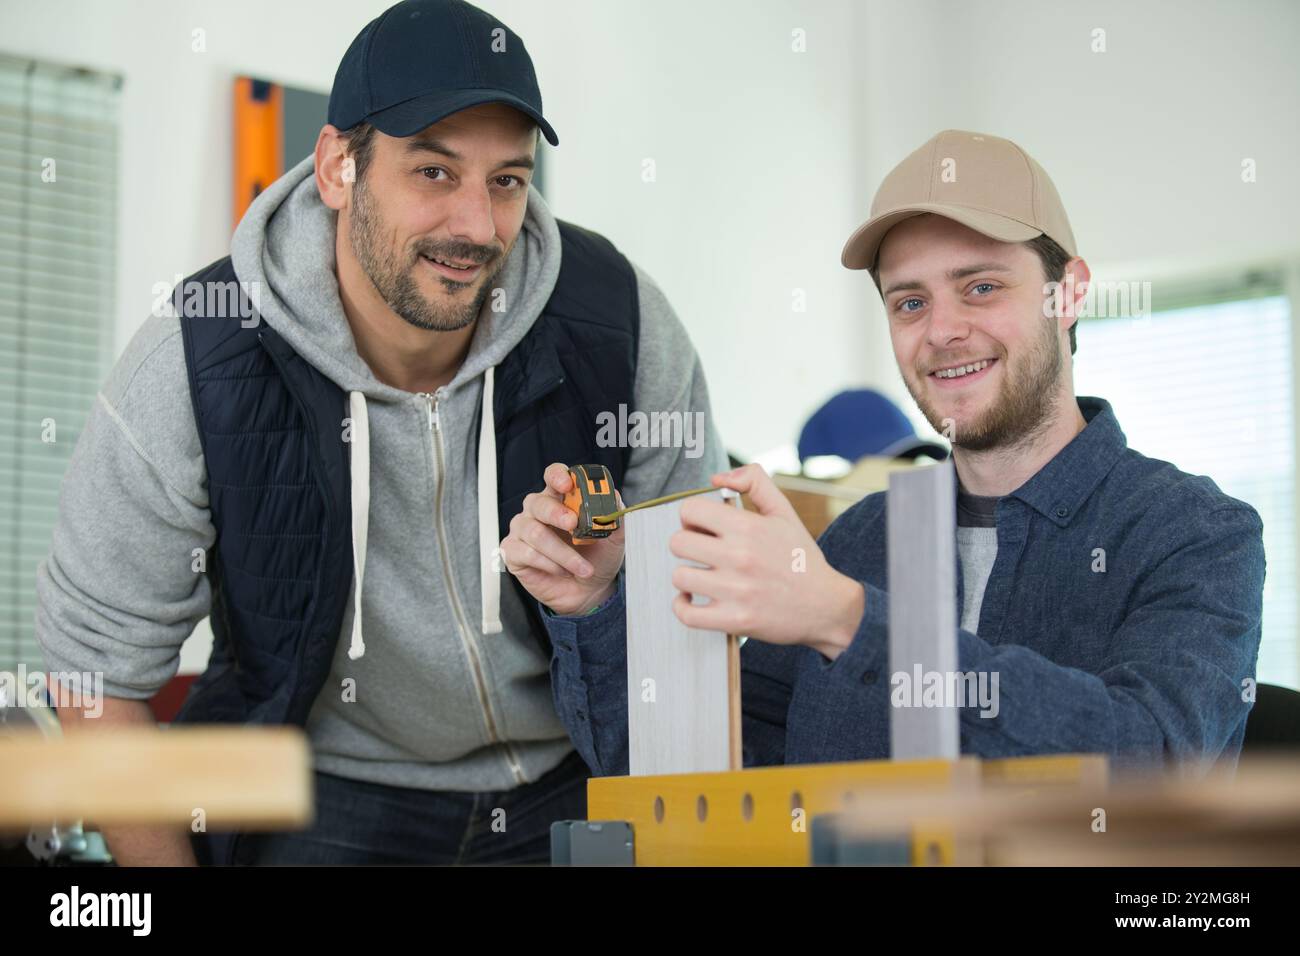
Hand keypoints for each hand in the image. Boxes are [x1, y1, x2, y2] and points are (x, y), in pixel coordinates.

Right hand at [501, 462, 625, 616]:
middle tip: (573, 525)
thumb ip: (613, 516)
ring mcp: (523, 530)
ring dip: (563, 553)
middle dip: (556, 513)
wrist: (589, 592)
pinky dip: (549, 564)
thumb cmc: (597, 558)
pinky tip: (563, 572)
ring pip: (536, 533)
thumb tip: (614, 496)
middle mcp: (537, 510)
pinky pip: (526, 553)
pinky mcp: (513, 552)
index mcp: (560, 498)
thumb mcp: (613, 538)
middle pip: (538, 502)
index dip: (557, 476)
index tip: (568, 484)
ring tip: (582, 568)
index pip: (553, 476)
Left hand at [669, 464, 864, 658]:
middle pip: (678, 543)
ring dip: (687, 576)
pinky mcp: (734, 620)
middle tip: (702, 551)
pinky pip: (686, 614)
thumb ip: (755, 482)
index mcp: (749, 527)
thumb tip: (718, 478)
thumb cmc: (801, 559)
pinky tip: (692, 599)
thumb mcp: (784, 512)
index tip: (701, 526)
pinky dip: (681, 606)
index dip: (691, 516)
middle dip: (686, 544)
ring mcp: (736, 591)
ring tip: (703, 576)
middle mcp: (740, 557)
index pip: (690, 509)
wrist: (827, 606)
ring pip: (679, 577)